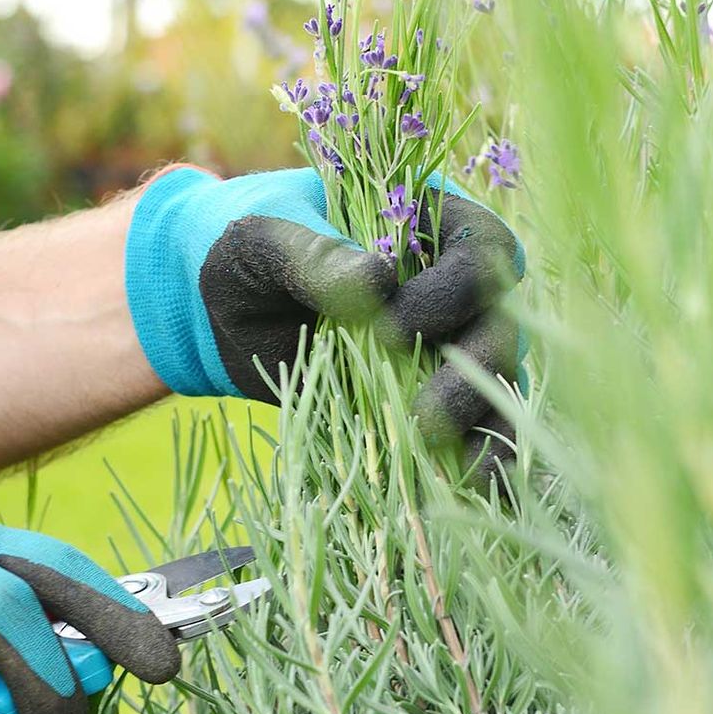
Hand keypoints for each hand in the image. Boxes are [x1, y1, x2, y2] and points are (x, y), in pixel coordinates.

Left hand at [125, 166, 527, 481]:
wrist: (211, 305)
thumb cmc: (243, 248)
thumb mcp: (266, 239)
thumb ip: (317, 254)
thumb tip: (380, 280)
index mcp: (429, 222)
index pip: (485, 248)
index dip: (460, 289)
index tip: (395, 326)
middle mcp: (453, 284)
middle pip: (501, 325)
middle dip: (475, 373)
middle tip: (428, 415)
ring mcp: (443, 346)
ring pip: (496, 384)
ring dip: (485, 425)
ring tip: (460, 470)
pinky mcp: (423, 399)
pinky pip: (469, 430)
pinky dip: (478, 460)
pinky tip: (473, 491)